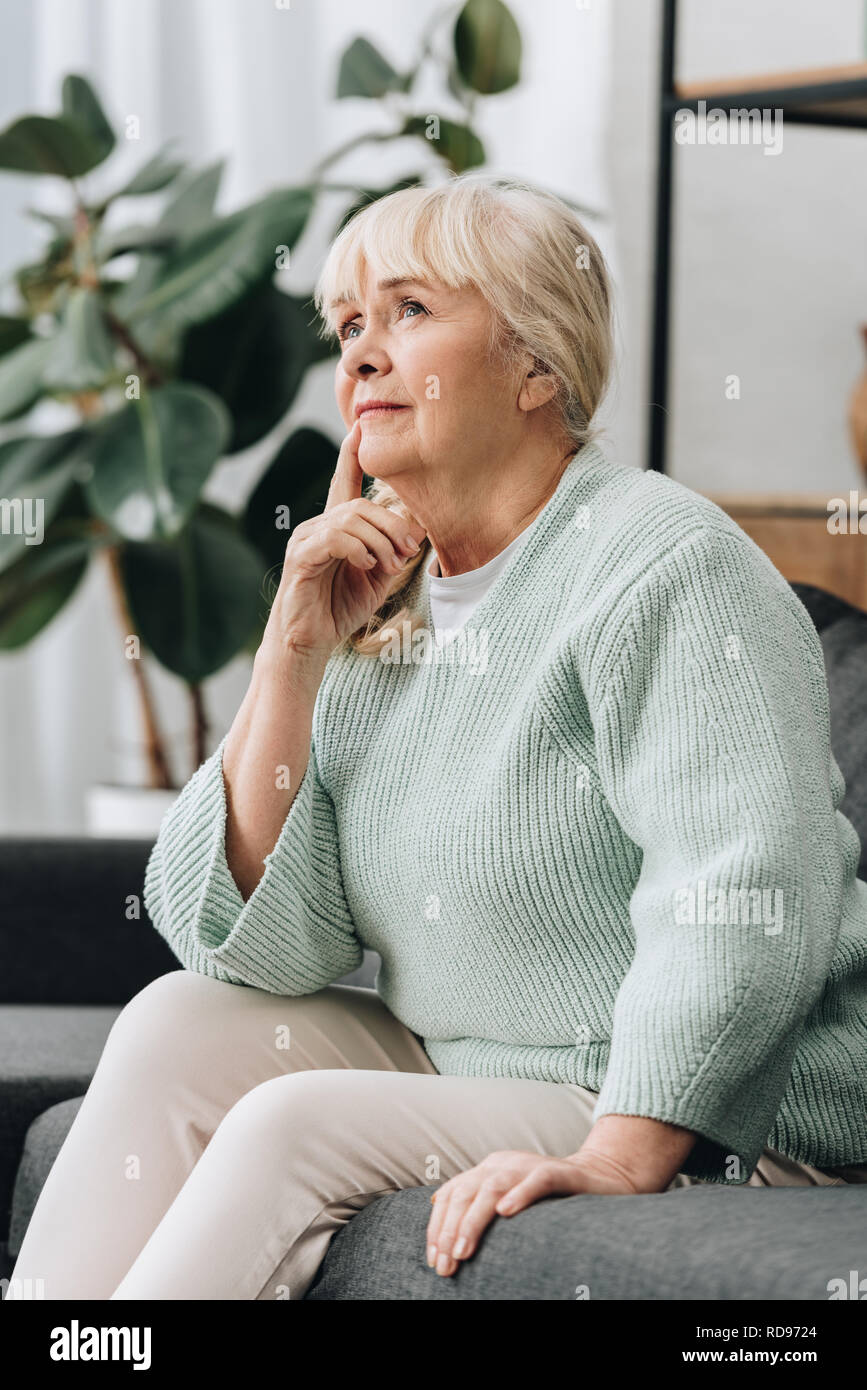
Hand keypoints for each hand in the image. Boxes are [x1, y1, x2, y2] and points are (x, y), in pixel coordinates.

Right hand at [259, 418, 426, 663]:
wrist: (309, 643)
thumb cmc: (338, 609)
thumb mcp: (377, 577)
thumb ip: (392, 551)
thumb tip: (418, 529)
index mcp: (334, 528)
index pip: (342, 483)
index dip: (350, 455)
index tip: (359, 428)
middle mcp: (316, 527)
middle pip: (359, 504)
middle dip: (392, 525)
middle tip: (409, 552)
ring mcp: (305, 541)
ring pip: (350, 519)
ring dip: (380, 541)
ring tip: (390, 566)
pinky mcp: (300, 558)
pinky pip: (334, 538)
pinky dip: (359, 549)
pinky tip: (367, 566)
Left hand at [425, 1149, 640, 1277]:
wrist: (601, 1178)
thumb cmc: (551, 1197)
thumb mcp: (508, 1198)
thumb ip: (477, 1203)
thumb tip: (438, 1213)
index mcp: (488, 1169)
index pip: (451, 1194)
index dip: (437, 1227)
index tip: (435, 1260)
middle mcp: (504, 1163)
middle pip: (465, 1192)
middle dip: (449, 1230)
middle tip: (446, 1264)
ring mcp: (530, 1165)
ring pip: (492, 1187)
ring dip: (473, 1220)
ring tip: (463, 1250)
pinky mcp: (559, 1172)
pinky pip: (536, 1180)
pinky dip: (519, 1195)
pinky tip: (505, 1213)